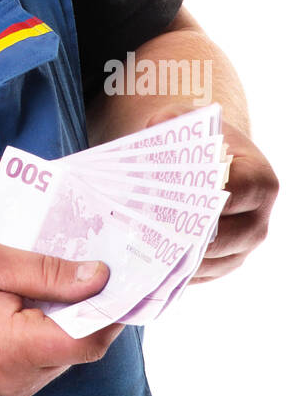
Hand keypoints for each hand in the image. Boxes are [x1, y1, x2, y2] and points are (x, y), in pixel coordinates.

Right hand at [0, 237, 123, 395]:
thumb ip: (45, 270)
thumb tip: (98, 275)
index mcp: (17, 346)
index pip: (89, 339)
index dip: (112, 306)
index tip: (122, 271)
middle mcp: (21, 377)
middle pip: (81, 345)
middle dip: (89, 304)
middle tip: (85, 257)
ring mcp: (13, 386)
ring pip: (65, 351)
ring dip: (66, 315)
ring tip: (47, 273)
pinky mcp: (5, 384)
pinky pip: (44, 357)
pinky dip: (47, 327)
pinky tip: (27, 296)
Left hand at [136, 103, 278, 282]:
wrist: (209, 164)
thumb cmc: (199, 143)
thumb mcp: (188, 121)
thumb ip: (172, 121)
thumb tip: (153, 130)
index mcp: (259, 181)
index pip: (231, 195)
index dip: (196, 197)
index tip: (161, 196)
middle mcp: (258, 220)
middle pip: (218, 237)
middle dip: (178, 230)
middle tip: (140, 224)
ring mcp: (244, 248)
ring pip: (206, 262)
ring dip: (172, 254)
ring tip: (136, 240)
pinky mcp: (225, 265)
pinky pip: (198, 275)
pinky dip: (172, 267)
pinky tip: (143, 254)